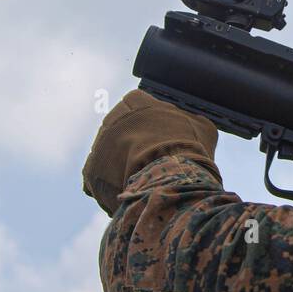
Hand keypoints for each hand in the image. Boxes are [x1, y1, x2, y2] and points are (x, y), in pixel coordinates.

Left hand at [82, 89, 219, 214]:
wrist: (170, 178)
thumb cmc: (189, 149)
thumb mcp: (202, 128)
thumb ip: (191, 121)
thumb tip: (192, 124)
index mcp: (137, 101)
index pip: (137, 105)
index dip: (150, 123)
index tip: (160, 137)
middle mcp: (112, 117)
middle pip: (120, 129)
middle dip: (133, 143)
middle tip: (151, 160)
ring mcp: (99, 143)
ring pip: (108, 152)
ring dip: (121, 163)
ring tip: (142, 178)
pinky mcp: (90, 168)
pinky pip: (98, 175)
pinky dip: (110, 184)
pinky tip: (128, 190)